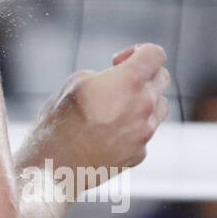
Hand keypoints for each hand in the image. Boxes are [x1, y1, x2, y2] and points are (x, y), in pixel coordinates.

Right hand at [27, 42, 169, 194]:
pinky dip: (132, 128)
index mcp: (129, 82)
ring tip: (114, 107)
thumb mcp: (76, 82)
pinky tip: (106, 133)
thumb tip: (117, 79)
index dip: (139, 51)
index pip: (156, 54)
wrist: (54, 166)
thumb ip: (106, 75)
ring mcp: (145, 133)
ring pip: (159, 106)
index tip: (119, 62)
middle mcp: (144, 107)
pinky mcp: (140, 153)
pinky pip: (145, 132)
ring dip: (144, 101)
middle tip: (118, 83)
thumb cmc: (58, 120)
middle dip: (143, 75)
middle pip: (162, 78)